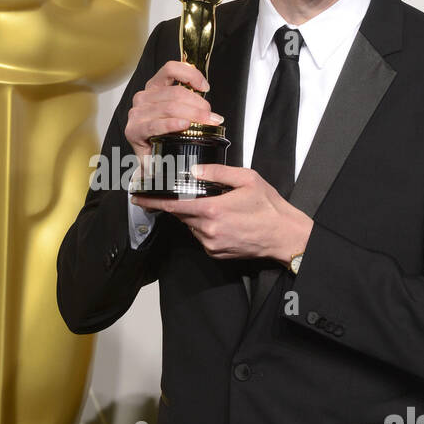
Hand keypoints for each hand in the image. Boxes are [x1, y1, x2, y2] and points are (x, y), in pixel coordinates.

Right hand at [125, 59, 223, 164]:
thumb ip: (190, 105)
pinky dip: (172, 124)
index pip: (170, 69)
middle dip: (198, 104)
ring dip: (192, 115)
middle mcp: (143, 97)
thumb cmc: (165, 136)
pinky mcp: (134, 130)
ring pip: (170, 107)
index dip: (190, 75)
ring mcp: (137, 113)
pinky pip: (156, 124)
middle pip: (175, 93)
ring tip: (205, 123)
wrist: (151, 161)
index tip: (205, 87)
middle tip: (210, 117)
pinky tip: (184, 126)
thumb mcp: (178, 115)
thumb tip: (211, 111)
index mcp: (154, 88)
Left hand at [132, 162, 313, 263]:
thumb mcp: (247, 179)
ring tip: (215, 205)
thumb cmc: (269, 208)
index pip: (173, 205)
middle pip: (181, 214)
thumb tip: (196, 170)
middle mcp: (208, 231)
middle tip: (181, 192)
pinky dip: (204, 227)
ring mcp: (211, 244)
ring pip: (191, 226)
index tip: (138, 196)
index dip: (153, 200)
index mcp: (212, 210)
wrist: (285, 236)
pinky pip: (202, 237)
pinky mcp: (216, 253)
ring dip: (195, 215)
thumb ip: (218, 172)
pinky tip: (222, 219)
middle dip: (179, 203)